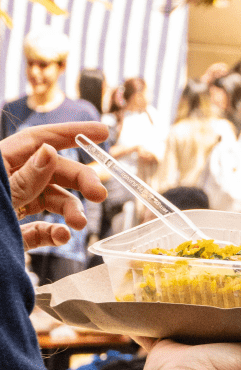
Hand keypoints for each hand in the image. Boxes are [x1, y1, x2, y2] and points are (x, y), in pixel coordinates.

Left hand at [1, 122, 107, 247]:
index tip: (102, 132)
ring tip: (79, 225)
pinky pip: (40, 227)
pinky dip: (55, 232)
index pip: (38, 140)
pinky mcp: (11, 234)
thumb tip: (49, 152)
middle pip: (51, 171)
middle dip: (78, 181)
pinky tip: (61, 237)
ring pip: (50, 200)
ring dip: (70, 210)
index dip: (71, 134)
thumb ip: (25, 178)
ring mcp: (9, 209)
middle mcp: (5, 184)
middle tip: (99, 195)